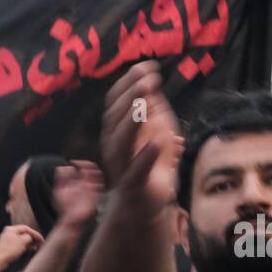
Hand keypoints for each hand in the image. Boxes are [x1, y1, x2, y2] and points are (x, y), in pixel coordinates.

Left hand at [0, 225, 43, 262]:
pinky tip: (31, 249)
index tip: (41, 239)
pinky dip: (25, 246)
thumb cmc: (10, 250)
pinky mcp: (7, 247)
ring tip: (37, 246)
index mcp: (11, 229)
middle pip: (24, 233)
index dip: (35, 233)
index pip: (26, 228)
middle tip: (40, 243)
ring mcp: (7, 240)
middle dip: (33, 238)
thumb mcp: (23, 241)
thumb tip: (30, 237)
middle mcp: (8, 233)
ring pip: (22, 240)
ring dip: (30, 243)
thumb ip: (29, 237)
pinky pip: (19, 245)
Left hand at [53, 159, 104, 227]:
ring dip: (92, 173)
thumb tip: (59, 168)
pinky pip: (99, 189)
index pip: (87, 167)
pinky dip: (93, 184)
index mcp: (82, 182)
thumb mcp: (60, 191)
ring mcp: (93, 192)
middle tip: (79, 165)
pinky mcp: (95, 199)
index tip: (72, 162)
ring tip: (82, 172)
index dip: (81, 162)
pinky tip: (84, 184)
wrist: (69, 220)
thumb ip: (60, 180)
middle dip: (88, 164)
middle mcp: (89, 185)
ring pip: (99, 177)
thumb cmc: (64, 207)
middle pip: (95, 170)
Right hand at [102, 62, 182, 208]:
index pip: (116, 101)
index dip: (129, 82)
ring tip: (147, 101)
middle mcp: (113, 146)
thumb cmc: (149, 165)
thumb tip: (150, 80)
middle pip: (115, 117)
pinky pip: (137, 170)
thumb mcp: (155, 130)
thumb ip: (152, 109)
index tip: (148, 66)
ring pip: (120, 141)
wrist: (142, 205)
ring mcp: (121, 166)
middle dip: (131, 95)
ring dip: (133, 119)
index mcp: (116, 131)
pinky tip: (158, 141)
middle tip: (148, 79)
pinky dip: (147, 156)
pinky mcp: (134, 185)